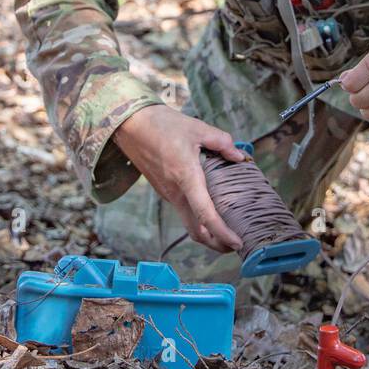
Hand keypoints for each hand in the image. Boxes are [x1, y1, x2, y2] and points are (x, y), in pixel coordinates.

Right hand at [111, 105, 245, 252]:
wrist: (130, 125)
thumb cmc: (163, 125)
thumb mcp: (198, 129)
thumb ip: (222, 142)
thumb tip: (239, 156)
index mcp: (186, 177)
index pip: (206, 214)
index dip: (223, 233)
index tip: (237, 242)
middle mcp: (175, 192)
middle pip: (196, 231)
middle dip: (216, 244)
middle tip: (236, 244)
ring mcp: (167, 194)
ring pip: (189, 223)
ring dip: (208, 233)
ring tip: (228, 230)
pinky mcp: (164, 191)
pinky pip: (183, 211)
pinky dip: (198, 219)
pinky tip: (211, 210)